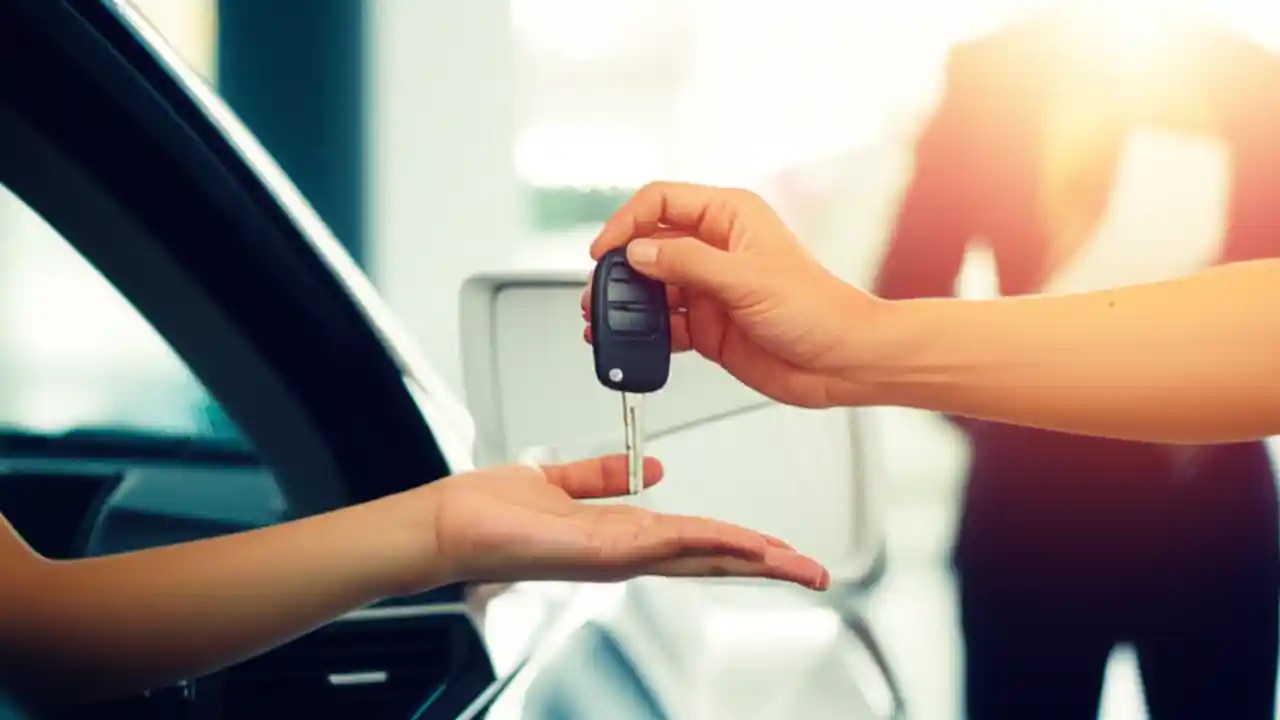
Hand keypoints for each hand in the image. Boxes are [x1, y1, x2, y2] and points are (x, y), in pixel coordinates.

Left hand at [411, 455, 828, 589]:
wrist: (444, 526)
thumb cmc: (489, 511)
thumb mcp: (558, 480)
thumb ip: (603, 475)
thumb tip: (647, 466)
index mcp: (621, 536)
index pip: (696, 541)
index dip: (742, 545)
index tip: (781, 548)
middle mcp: (624, 553)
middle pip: (709, 560)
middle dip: (765, 566)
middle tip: (813, 571)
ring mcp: (614, 556)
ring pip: (697, 555)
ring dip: (749, 557)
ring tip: (794, 561)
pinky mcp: (597, 550)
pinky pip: (663, 542)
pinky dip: (705, 541)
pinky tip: (738, 541)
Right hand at [581, 181, 883, 407]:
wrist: (842, 361)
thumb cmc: (818, 310)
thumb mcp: (746, 280)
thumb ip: (687, 264)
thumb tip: (639, 253)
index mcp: (730, 217)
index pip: (662, 202)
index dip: (627, 222)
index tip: (605, 250)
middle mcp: (716, 248)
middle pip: (649, 247)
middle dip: (620, 269)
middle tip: (599, 293)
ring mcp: (710, 288)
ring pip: (652, 288)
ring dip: (627, 305)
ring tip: (605, 322)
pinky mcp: (709, 325)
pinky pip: (665, 324)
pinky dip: (645, 334)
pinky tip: (632, 344)